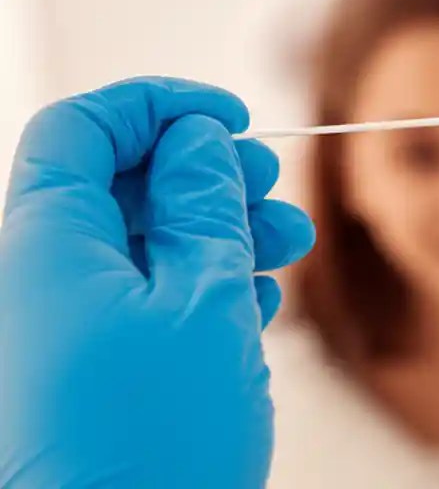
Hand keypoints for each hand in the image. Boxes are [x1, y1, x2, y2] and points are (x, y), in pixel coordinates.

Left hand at [0, 78, 314, 487]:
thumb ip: (200, 206)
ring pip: (137, 244)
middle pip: (115, 185)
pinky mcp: (89, 375)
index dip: (158, 108)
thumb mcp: (202, 302)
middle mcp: (37, 281)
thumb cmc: (150, 446)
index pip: (81, 129)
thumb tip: (196, 143)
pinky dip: (202, 287)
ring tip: (286, 246)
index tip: (226, 118)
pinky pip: (139, 302)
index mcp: (44, 247)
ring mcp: (59, 331)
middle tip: (269, 184)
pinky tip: (256, 303)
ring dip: (218, 233)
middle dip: (203, 175)